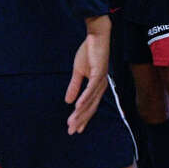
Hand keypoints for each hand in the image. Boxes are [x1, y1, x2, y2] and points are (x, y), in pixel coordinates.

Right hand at [64, 17, 111, 133]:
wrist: (96, 36)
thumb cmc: (89, 52)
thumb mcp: (78, 72)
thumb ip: (74, 87)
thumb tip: (67, 102)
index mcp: (96, 87)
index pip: (89, 107)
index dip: (82, 119)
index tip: (75, 130)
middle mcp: (100, 87)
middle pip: (90, 108)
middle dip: (80, 120)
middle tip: (70, 131)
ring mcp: (101, 81)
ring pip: (90, 101)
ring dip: (80, 112)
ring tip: (71, 122)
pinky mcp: (99, 73)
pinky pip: (91, 88)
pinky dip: (84, 98)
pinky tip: (77, 106)